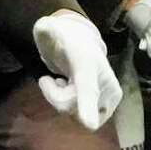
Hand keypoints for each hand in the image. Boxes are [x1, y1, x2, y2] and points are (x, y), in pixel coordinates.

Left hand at [32, 10, 121, 130]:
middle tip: (54, 79)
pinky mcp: (104, 108)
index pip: (87, 88)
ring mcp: (107, 97)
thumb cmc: (64, 36)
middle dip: (54, 95)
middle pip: (72, 109)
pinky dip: (66, 104)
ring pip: (73, 115)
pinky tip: (68, 89)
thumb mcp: (50, 28)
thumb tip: (43, 25)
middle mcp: (105, 84)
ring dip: (59, 99)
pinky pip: (77, 118)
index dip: (87, 106)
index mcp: (92, 64)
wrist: (79, 43)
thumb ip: (45, 28)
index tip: (88, 124)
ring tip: (61, 81)